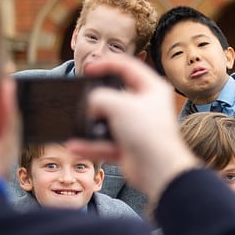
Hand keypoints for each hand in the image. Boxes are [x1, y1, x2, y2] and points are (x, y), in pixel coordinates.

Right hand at [72, 54, 201, 197]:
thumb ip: (99, 98)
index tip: (88, 68)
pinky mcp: (129, 147)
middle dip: (97, 97)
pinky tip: (75, 146)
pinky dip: (91, 145)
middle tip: (81, 96)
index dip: (107, 64)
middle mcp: (146, 107)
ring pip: (108, 121)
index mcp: (152, 89)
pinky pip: (105, 143)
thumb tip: (91, 105)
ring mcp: (137, 128)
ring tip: (75, 123)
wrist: (159, 170)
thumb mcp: (118, 105)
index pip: (128, 66)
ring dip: (91, 124)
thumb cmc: (148, 132)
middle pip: (116, 95)